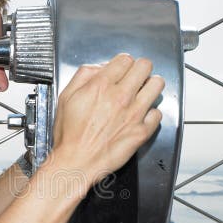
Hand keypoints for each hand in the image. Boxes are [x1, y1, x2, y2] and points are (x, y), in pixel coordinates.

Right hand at [49, 53, 164, 184]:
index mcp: (101, 86)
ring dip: (150, 85)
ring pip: (157, 85)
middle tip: (135, 77)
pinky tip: (142, 115)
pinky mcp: (141, 131)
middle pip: (144, 66)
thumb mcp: (65, 97)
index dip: (122, 62)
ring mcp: (134, 114)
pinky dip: (151, 113)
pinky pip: (157, 113)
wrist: (76, 163)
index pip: (125, 59)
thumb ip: (83, 76)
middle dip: (139, 69)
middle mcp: (120, 97)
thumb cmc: (69, 136)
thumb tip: (99, 68)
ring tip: (144, 91)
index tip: (121, 69)